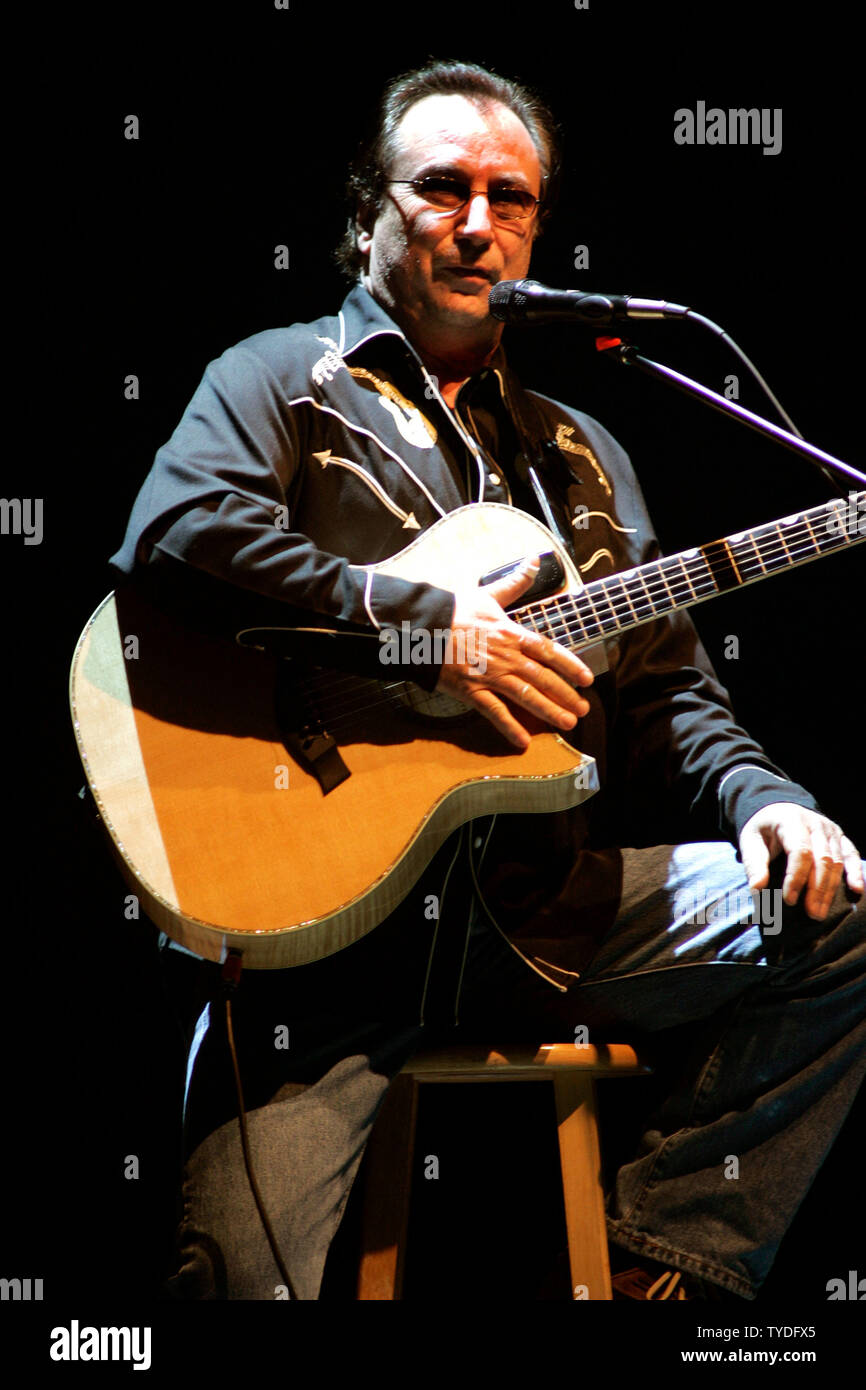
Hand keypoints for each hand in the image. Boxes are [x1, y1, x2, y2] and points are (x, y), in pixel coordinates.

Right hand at [435, 557, 593, 749]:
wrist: (421, 625)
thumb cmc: (454, 609)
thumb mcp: (488, 594)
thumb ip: (515, 582)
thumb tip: (535, 559)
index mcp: (512, 633)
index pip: (549, 651)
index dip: (571, 665)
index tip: (587, 678)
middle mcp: (506, 656)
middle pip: (543, 678)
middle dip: (566, 695)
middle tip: (583, 709)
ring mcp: (489, 675)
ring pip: (526, 696)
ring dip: (549, 711)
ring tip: (567, 723)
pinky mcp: (470, 690)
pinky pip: (494, 712)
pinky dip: (509, 727)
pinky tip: (523, 742)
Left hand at [738, 802, 863, 920]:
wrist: (778, 810)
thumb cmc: (764, 830)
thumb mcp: (750, 841)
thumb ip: (754, 865)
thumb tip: (757, 889)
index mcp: (791, 821)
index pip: (800, 851)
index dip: (796, 877)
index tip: (789, 900)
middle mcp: (815, 823)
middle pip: (822, 859)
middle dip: (817, 889)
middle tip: (811, 914)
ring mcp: (831, 830)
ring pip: (837, 862)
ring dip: (831, 889)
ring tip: (821, 912)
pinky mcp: (840, 838)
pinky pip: (851, 855)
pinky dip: (856, 872)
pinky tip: (857, 890)